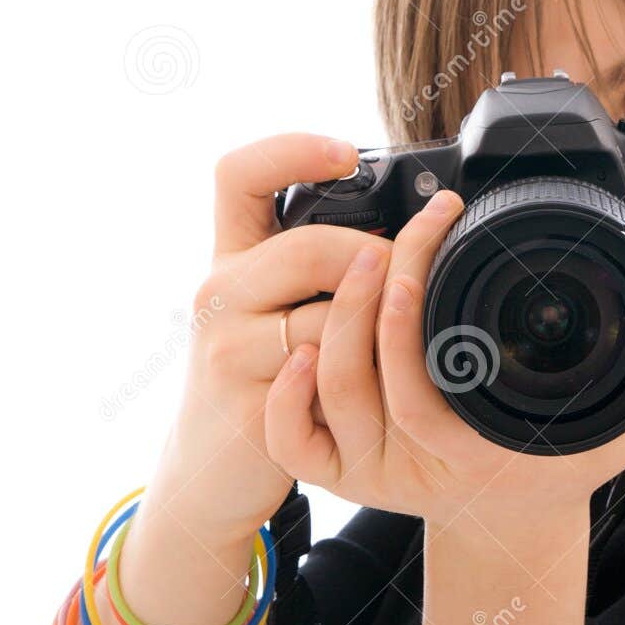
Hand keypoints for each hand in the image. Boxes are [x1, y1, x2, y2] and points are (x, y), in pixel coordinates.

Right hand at [144, 133, 384, 547]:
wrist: (212, 472)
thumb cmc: (266, 378)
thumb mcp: (278, 310)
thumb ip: (320, 268)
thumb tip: (411, 227)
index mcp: (232, 258)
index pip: (238, 175)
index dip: (291, 151)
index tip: (346, 154)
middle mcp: (219, 292)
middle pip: (307, 247)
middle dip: (374, 258)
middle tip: (412, 273)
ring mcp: (225, 348)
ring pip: (326, 316)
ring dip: (377, 324)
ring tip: (404, 335)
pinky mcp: (246, 402)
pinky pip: (320, 374)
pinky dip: (358, 374)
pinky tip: (374, 379)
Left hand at [263, 187, 624, 538]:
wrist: (517, 518)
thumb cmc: (562, 462)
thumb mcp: (621, 426)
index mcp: (473, 454)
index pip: (419, 389)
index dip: (406, 316)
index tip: (427, 238)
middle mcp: (415, 469)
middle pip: (361, 381)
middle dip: (367, 295)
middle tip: (398, 227)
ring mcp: (374, 473)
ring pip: (324, 398)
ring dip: (333, 320)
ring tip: (363, 253)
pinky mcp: (343, 473)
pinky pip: (294, 445)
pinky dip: (286, 398)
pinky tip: (306, 338)